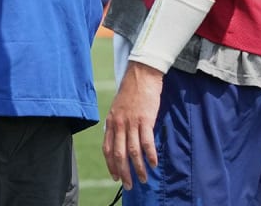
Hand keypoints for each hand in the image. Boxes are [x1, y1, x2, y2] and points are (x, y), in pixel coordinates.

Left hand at [103, 61, 163, 189]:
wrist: (141, 75)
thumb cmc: (131, 91)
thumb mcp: (118, 108)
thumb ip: (117, 124)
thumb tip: (120, 140)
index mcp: (111, 122)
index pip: (107, 149)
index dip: (110, 165)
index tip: (115, 176)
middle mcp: (119, 124)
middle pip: (119, 154)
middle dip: (123, 172)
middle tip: (129, 185)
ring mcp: (132, 122)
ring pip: (133, 151)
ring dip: (138, 168)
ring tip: (144, 179)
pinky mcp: (145, 119)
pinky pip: (147, 142)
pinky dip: (150, 155)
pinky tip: (154, 163)